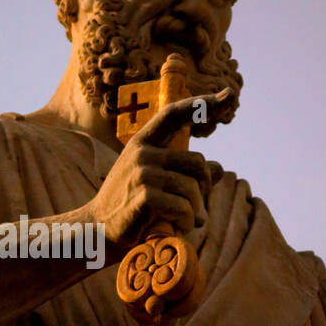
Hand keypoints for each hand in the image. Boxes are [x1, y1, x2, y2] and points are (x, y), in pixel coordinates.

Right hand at [84, 88, 235, 258]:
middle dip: (204, 188)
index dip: (201, 103)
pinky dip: (186, 222)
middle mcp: (142, 152)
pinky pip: (184, 208)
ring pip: (193, 189)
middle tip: (197, 208)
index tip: (227, 94)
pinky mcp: (144, 196)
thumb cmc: (130, 205)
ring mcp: (141, 173)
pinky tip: (176, 228)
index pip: (173, 114)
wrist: (98, 230)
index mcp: (143, 142)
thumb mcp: (156, 182)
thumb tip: (219, 168)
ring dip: (194, 212)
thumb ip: (185, 172)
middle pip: (197, 163)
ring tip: (183, 222)